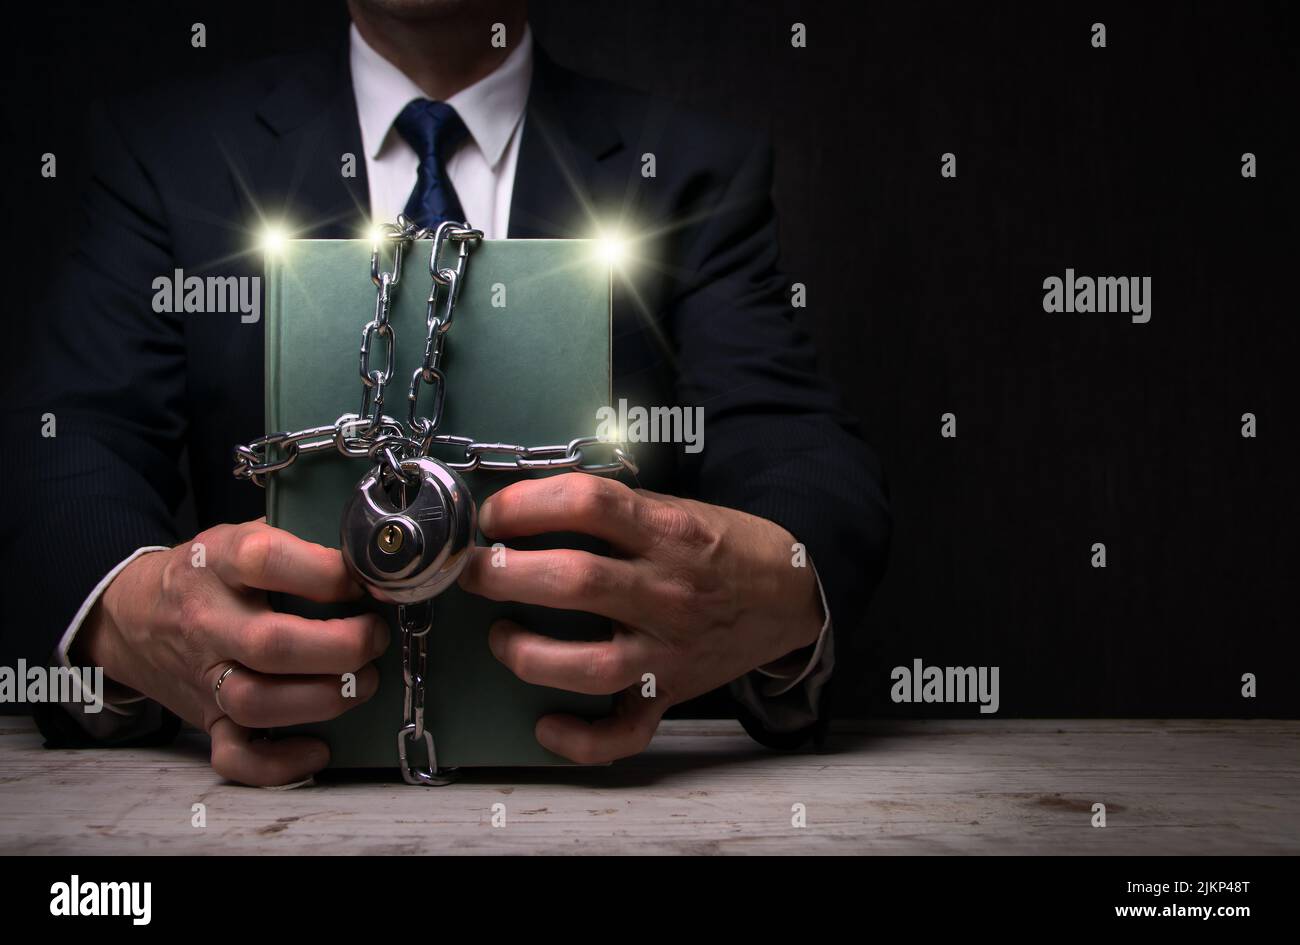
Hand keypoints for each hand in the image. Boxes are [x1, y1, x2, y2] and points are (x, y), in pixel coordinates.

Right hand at [78, 520, 387, 785]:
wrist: (132, 613)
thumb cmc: (210, 572)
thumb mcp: (242, 534)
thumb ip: (297, 539)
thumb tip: (370, 556)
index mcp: (220, 562)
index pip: (268, 561)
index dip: (328, 573)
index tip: (364, 582)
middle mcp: (207, 620)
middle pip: (272, 644)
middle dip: (342, 647)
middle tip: (375, 637)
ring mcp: (203, 674)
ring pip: (257, 702)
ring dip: (324, 699)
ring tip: (363, 681)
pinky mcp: (204, 717)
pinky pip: (234, 755)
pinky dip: (278, 764)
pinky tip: (318, 749)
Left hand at [459, 474, 823, 762]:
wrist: (790, 593)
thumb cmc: (720, 547)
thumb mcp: (676, 507)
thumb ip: (611, 509)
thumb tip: (525, 503)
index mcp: (668, 532)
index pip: (588, 504)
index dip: (527, 504)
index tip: (494, 515)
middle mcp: (667, 592)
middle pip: (574, 581)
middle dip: (505, 574)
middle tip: (474, 571)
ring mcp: (668, 651)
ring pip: (589, 666)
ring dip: (527, 653)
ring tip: (502, 635)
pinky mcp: (670, 694)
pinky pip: (624, 732)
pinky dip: (579, 739)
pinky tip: (544, 724)